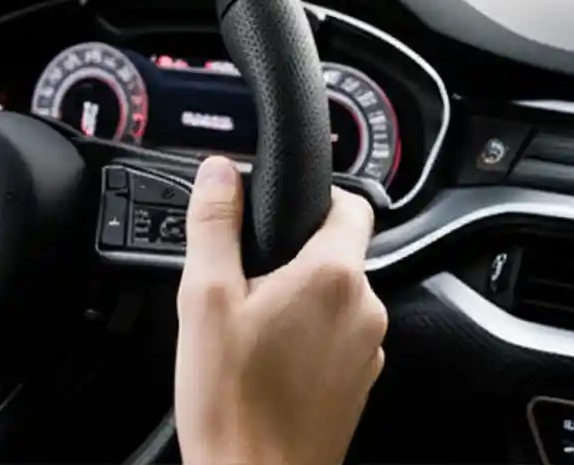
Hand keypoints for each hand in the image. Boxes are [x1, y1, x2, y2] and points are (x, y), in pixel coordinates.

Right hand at [174, 157, 386, 464]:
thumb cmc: (232, 402)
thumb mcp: (205, 299)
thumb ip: (214, 224)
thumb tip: (219, 172)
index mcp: (332, 277)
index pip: (352, 203)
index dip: (318, 196)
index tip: (281, 209)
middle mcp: (364, 309)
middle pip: (339, 253)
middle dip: (294, 258)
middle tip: (244, 284)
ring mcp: (368, 350)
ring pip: (336, 298)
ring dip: (300, 300)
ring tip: (251, 329)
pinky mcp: (360, 383)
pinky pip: (337, 338)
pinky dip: (308, 338)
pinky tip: (267, 361)